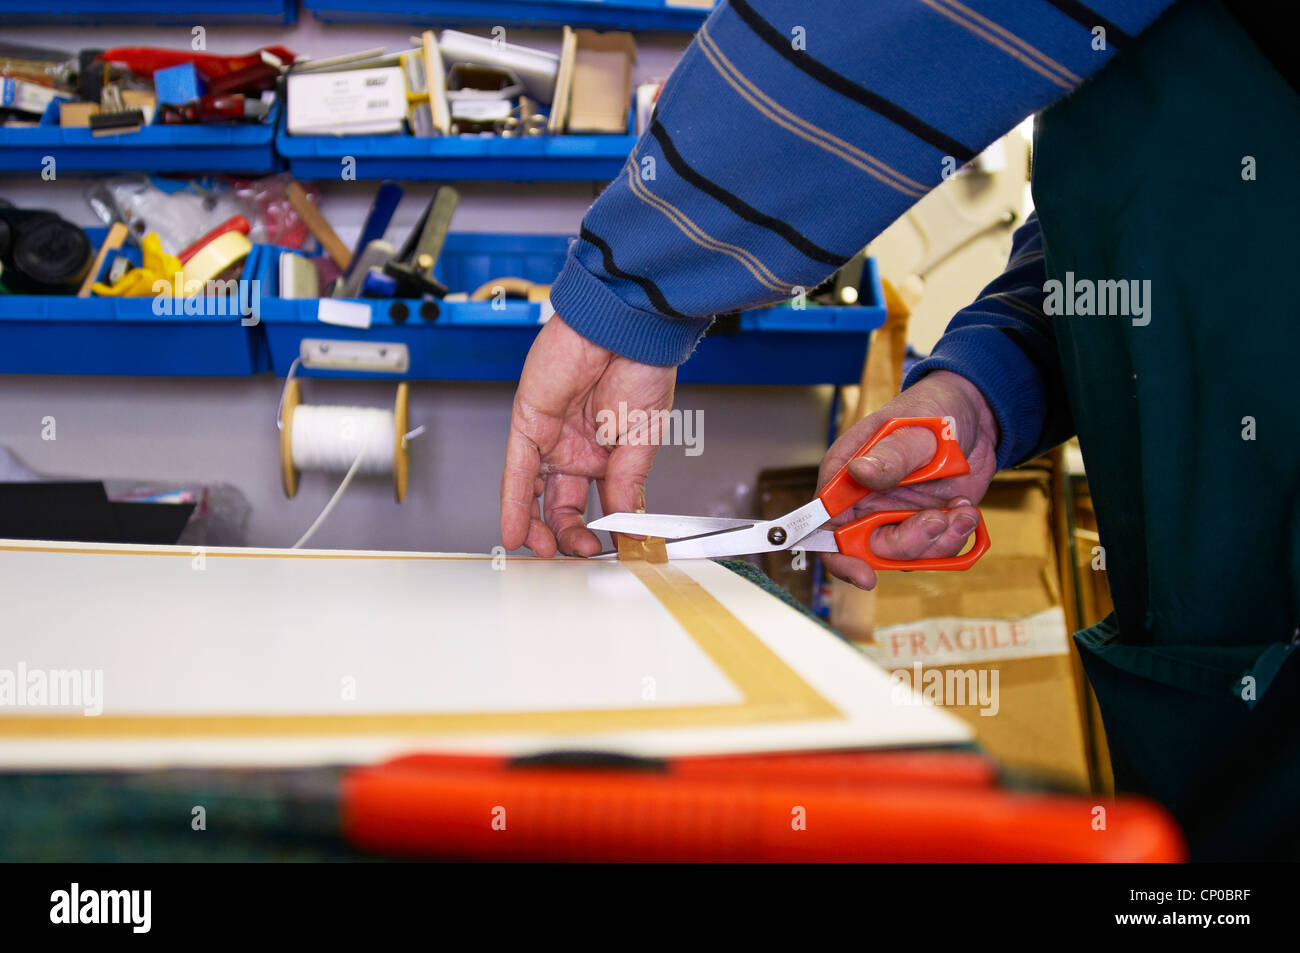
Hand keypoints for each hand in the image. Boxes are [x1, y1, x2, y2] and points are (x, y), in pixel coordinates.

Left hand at [501, 315, 675, 556]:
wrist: (627, 326)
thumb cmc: (643, 366)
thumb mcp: (641, 440)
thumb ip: (627, 486)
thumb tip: (629, 530)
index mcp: (607, 452)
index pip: (597, 504)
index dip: (602, 530)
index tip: (612, 551)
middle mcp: (575, 447)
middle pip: (563, 506)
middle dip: (570, 535)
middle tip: (582, 552)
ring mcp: (550, 437)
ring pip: (537, 495)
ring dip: (540, 529)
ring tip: (548, 553)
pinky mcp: (527, 423)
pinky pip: (517, 472)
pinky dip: (516, 505)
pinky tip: (518, 535)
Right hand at [818, 370, 999, 589]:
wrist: (975, 416)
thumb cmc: (933, 411)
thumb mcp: (913, 431)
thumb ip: (890, 456)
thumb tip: (859, 472)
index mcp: (846, 478)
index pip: (824, 526)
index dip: (839, 556)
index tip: (866, 574)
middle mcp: (865, 503)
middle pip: (869, 549)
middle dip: (908, 544)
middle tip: (937, 521)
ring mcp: (895, 516)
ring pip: (905, 556)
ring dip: (938, 541)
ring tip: (961, 511)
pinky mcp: (924, 525)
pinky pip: (933, 552)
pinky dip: (954, 538)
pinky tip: (964, 511)